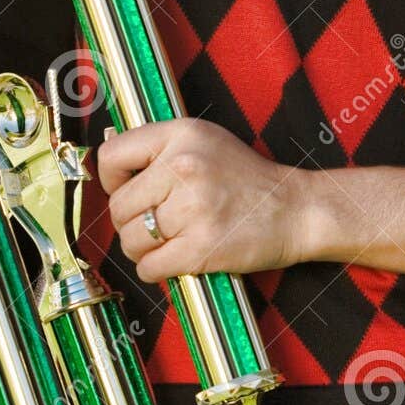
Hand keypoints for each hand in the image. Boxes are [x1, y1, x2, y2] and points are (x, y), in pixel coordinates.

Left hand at [98, 117, 309, 280]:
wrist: (296, 209)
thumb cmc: (246, 178)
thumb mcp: (204, 140)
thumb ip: (160, 149)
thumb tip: (108, 169)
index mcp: (182, 135)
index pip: (112, 156)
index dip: (112, 180)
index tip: (127, 189)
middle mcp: (184, 166)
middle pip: (119, 207)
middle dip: (129, 222)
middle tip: (155, 223)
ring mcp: (193, 208)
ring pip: (131, 241)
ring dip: (142, 249)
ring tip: (167, 241)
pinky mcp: (201, 247)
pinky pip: (149, 267)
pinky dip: (155, 269)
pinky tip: (174, 259)